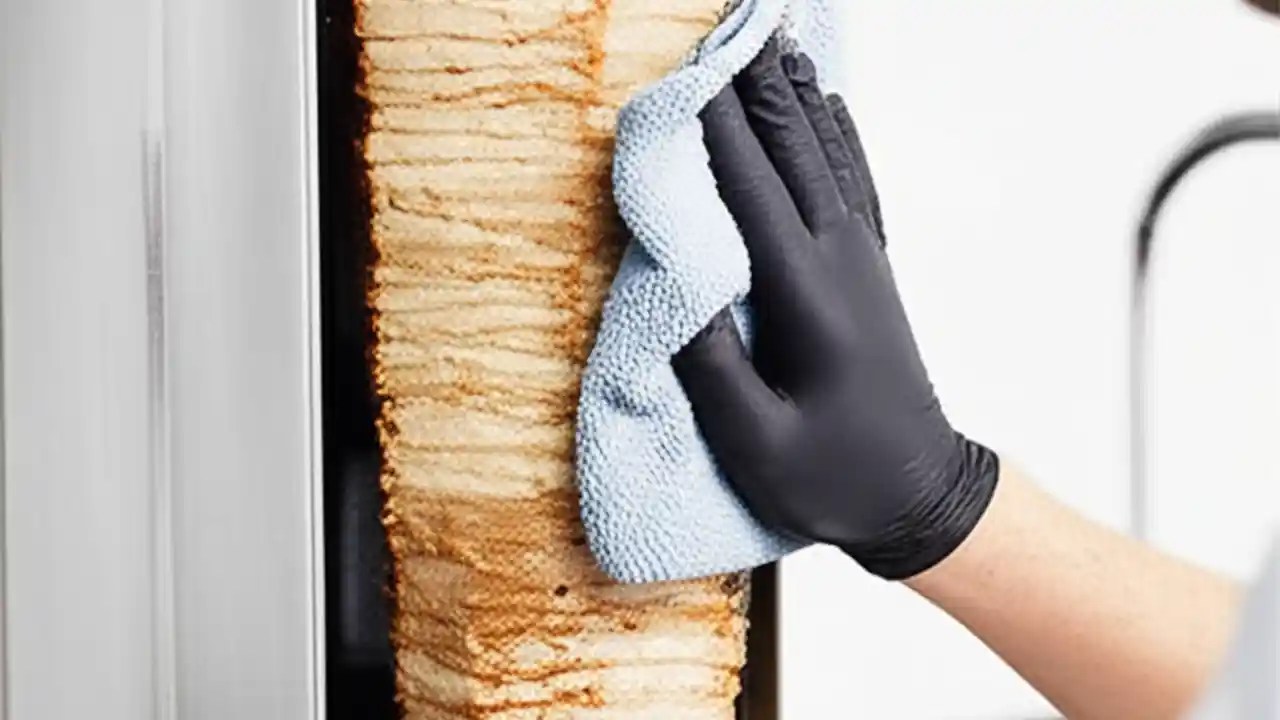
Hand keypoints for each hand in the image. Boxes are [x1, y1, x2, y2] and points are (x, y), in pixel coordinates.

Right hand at [672, 42, 998, 579]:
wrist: (919, 494)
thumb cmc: (832, 478)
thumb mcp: (755, 442)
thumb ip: (711, 365)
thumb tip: (674, 286)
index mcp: (806, 297)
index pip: (752, 194)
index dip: (718, 131)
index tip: (690, 77)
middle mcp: (842, 261)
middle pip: (796, 156)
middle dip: (762, 89)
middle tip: (739, 29)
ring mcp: (864, 262)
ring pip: (830, 158)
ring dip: (801, 99)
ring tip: (781, 45)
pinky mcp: (872, 271)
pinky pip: (855, 184)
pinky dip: (840, 137)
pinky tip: (832, 110)